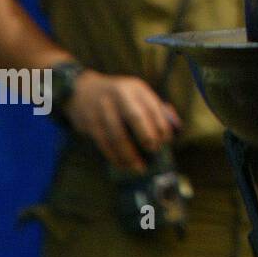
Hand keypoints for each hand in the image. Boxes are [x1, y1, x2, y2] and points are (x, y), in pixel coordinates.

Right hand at [64, 70, 181, 172]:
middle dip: (147, 136)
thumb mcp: (137, 94)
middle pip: (135, 117)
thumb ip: (156, 109)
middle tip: (154, 151)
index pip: (153, 107)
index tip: (166, 141)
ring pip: (117, 135)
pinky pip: (103, 143)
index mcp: (136, 89)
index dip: (162, 126)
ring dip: (129, 154)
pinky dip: (114, 156)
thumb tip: (175, 129)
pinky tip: (123, 165)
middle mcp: (119, 96)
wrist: (81, 90)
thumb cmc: (119, 97)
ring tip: (139, 167)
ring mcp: (102, 109)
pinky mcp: (90, 122)